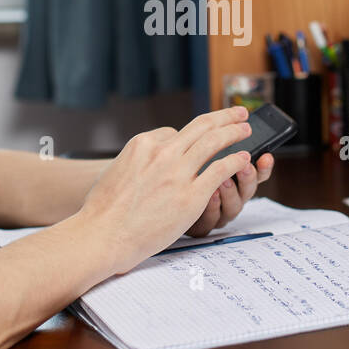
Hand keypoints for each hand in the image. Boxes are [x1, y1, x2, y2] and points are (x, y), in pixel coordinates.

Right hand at [77, 106, 256, 275]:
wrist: (102, 235)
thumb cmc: (102, 210)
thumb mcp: (114, 170)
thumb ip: (136, 162)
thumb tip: (147, 163)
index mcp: (143, 143)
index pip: (175, 132)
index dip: (191, 136)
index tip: (200, 140)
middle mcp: (163, 152)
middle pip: (201, 126)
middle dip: (224, 117)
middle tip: (239, 113)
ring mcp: (178, 173)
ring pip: (214, 142)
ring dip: (234, 132)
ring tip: (246, 129)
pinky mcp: (191, 196)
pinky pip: (220, 169)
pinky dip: (235, 161)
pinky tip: (243, 158)